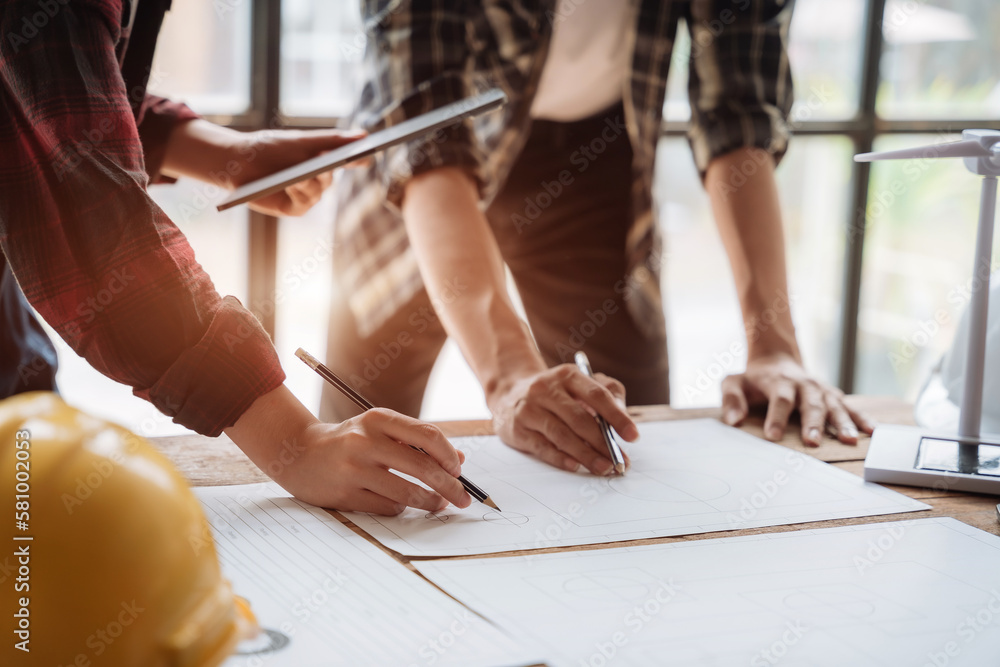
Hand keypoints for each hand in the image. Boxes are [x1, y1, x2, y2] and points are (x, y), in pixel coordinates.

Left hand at [233, 128, 366, 216]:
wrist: (237, 161)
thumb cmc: (269, 147)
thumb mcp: (302, 141)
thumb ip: (333, 139)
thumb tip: (364, 135)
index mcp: (322, 160)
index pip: (347, 160)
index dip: (359, 158)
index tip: (368, 154)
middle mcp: (317, 179)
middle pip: (331, 176)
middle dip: (326, 168)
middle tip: (325, 159)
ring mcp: (307, 195)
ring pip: (318, 190)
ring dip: (308, 182)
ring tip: (298, 175)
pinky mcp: (294, 208)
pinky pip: (304, 202)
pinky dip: (298, 192)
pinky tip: (289, 184)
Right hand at [277, 408, 471, 513]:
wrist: (298, 453)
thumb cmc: (350, 441)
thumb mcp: (381, 430)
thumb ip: (418, 442)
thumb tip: (459, 460)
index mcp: (378, 419)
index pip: (428, 436)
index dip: (449, 456)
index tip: (458, 470)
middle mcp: (366, 441)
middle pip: (422, 467)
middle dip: (450, 487)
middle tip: (463, 498)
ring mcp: (354, 469)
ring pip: (407, 492)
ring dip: (430, 502)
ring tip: (439, 505)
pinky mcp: (345, 494)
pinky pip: (387, 506)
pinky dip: (400, 507)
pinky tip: (401, 503)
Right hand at [489, 364, 638, 474]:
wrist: (509, 394)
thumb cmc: (555, 394)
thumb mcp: (580, 385)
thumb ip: (608, 395)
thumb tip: (623, 420)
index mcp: (568, 376)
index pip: (597, 395)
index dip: (617, 416)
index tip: (632, 435)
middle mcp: (546, 389)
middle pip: (579, 418)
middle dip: (602, 442)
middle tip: (619, 460)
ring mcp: (529, 409)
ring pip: (561, 434)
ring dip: (585, 454)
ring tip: (603, 467)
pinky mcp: (517, 428)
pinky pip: (542, 446)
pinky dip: (560, 458)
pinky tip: (575, 466)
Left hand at [720, 352, 875, 445]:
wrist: (776, 360)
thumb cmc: (754, 379)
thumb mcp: (733, 382)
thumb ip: (731, 399)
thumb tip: (733, 420)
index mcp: (779, 381)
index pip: (780, 399)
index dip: (777, 417)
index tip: (772, 436)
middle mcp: (804, 385)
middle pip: (810, 403)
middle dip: (812, 422)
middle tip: (813, 441)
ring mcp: (821, 390)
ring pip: (834, 405)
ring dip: (842, 422)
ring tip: (848, 440)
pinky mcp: (833, 396)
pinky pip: (850, 407)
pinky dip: (862, 418)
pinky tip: (872, 432)